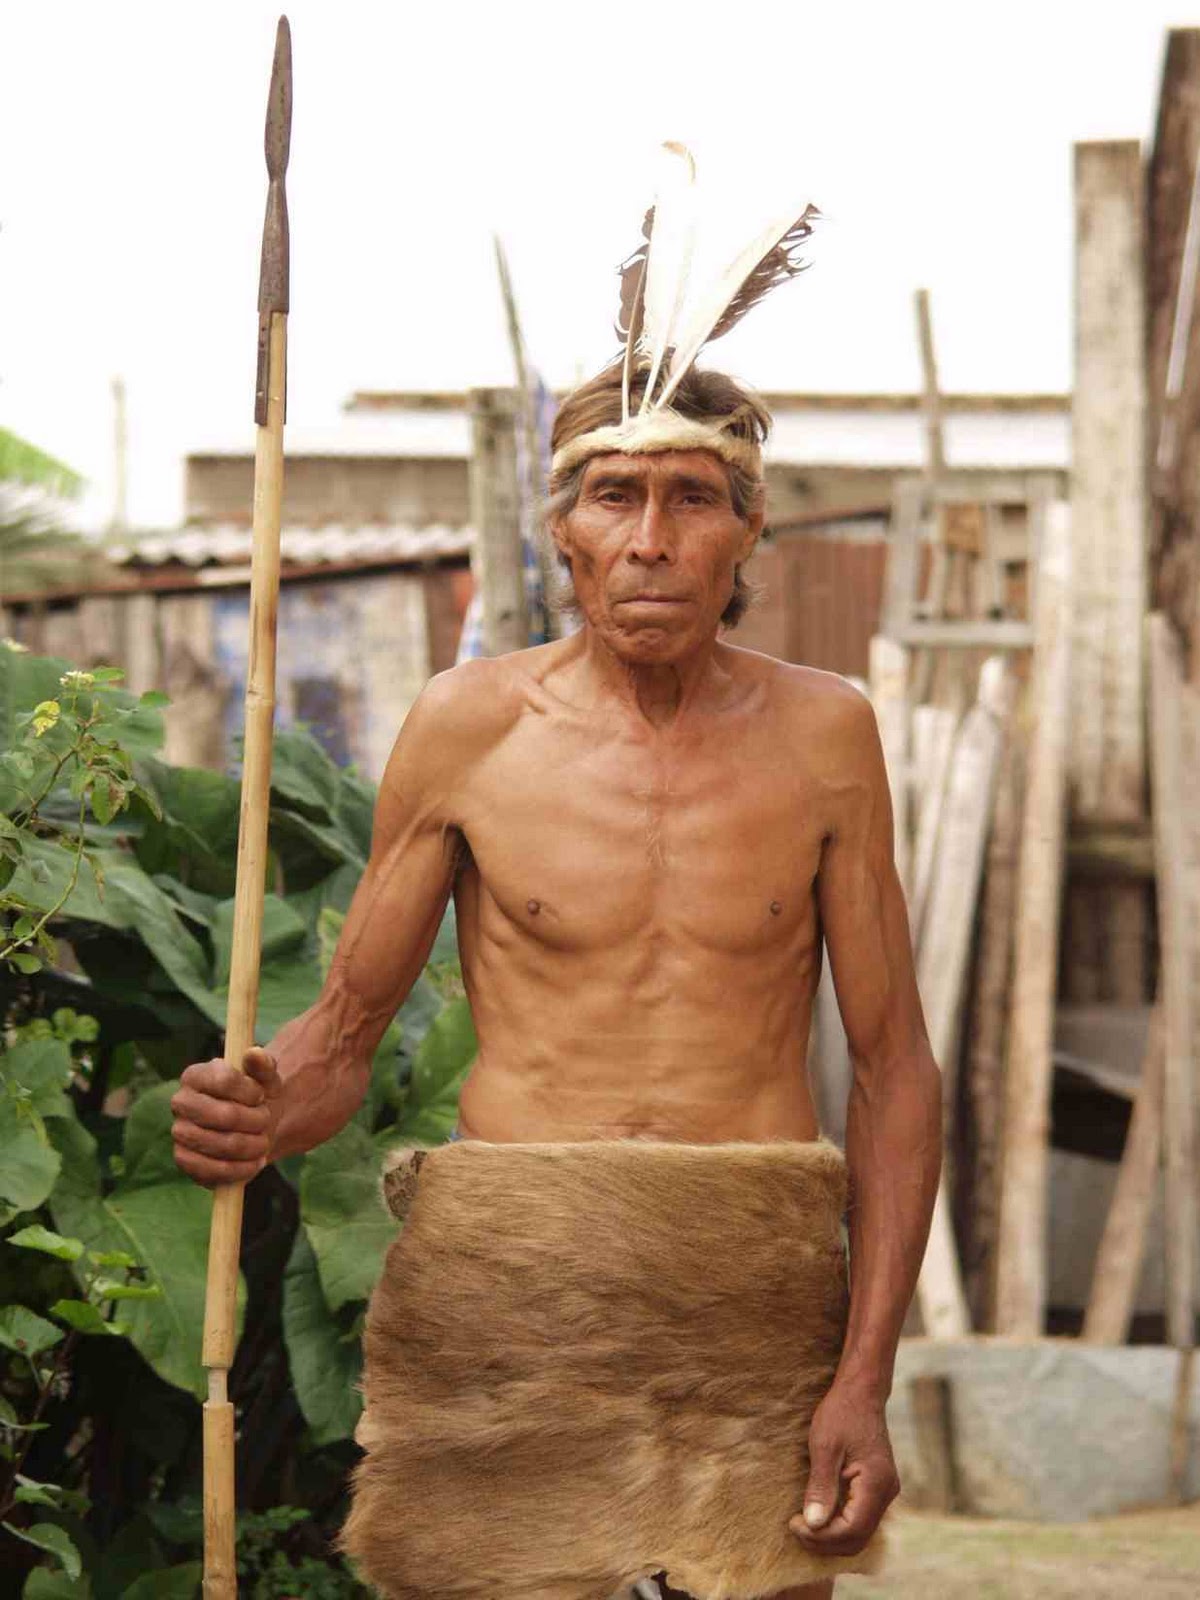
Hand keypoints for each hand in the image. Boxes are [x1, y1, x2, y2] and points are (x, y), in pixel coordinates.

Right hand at [170, 1048, 281, 1187]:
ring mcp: (179, 1132)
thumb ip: (263, 1065)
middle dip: (255, 1121)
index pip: (223, 1080)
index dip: (250, 1091)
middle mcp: (181, 1102)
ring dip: (250, 1146)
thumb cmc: (256, 1097)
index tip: (261, 1095)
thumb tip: (254, 1053)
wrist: (251, 1127)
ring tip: (263, 1142)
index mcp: (196, 1075)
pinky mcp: (184, 1160)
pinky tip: (254, 1162)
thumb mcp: (266, 1079)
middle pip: (223, 1115)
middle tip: (266, 1120)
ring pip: (219, 1144)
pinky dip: (239, 1169)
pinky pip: (210, 1169)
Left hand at [788, 1384, 898, 1556]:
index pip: (852, 1530)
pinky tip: (818, 1515)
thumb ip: (821, 1487)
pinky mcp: (877, 1489)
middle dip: (825, 1542)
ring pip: (860, 1533)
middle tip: (796, 1528)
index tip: (794, 1524)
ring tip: (803, 1525)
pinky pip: (860, 1519)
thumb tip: (813, 1524)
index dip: (822, 1536)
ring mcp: (884, 1492)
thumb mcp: (825, 1446)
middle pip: (857, 1538)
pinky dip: (839, 1526)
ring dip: (831, 1537)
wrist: (861, 1392)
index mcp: (876, 1483)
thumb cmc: (841, 1413)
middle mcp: (886, 1493)